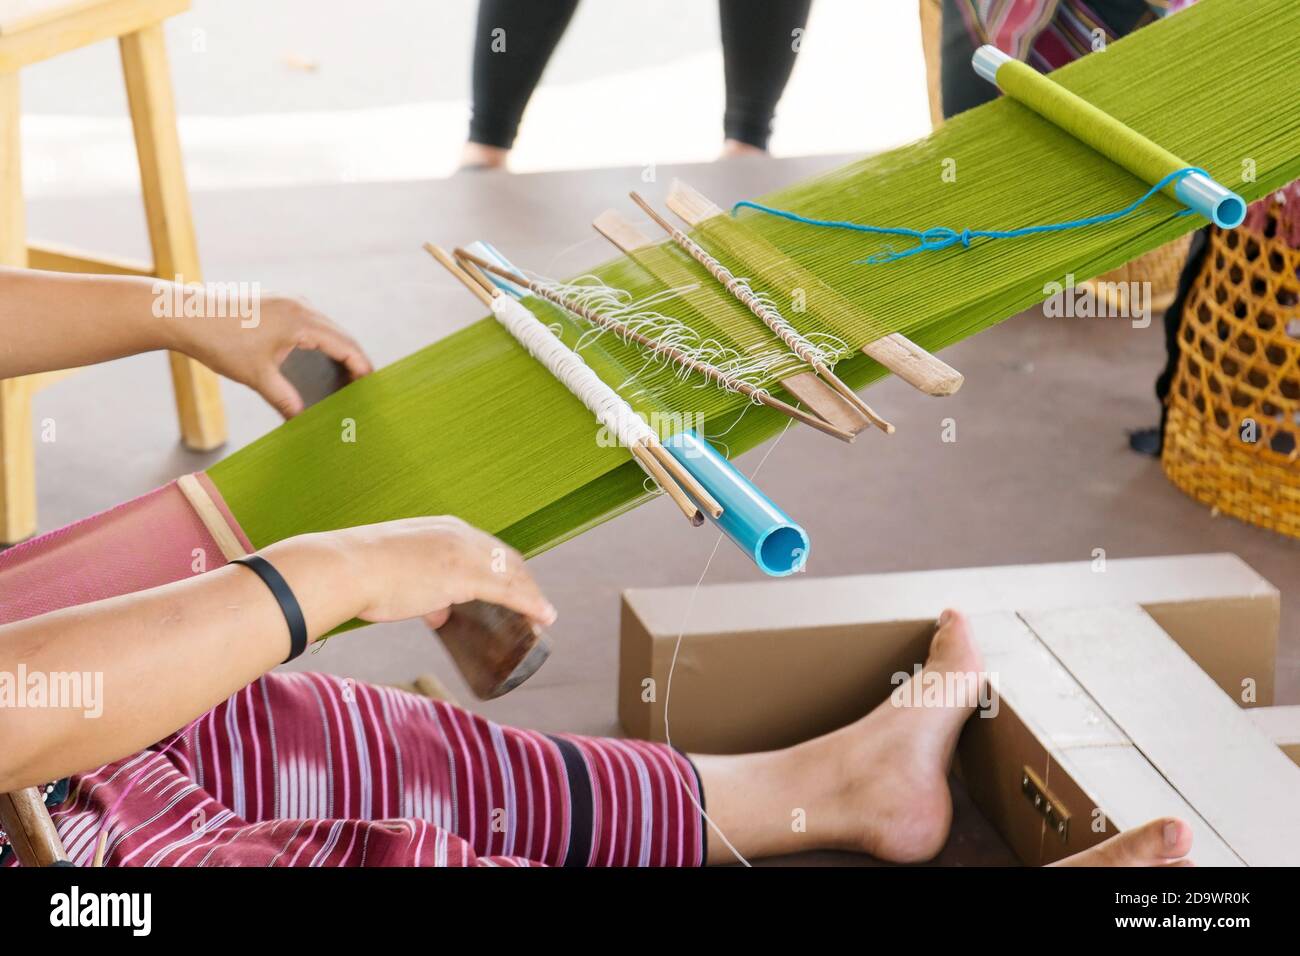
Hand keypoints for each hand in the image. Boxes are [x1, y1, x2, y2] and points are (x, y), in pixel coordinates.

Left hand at [168, 292, 371, 416]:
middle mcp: (300, 306)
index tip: (373, 386)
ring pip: (326, 327)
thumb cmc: (220, 342)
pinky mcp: (276, 304)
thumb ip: (285, 400)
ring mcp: (288, 302)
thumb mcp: (257, 377)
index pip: (346, 345)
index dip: (362, 366)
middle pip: (341, 335)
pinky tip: (316, 359)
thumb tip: (302, 424)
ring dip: (338, 349)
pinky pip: (310, 323)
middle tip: (364, 386)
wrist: (184, 314)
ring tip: (345, 375)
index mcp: (302, 321)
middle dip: (354, 360)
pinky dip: (321, 341)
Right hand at [332, 516, 556, 629]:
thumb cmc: (361, 573)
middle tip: (533, 604)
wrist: (345, 568)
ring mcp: (464, 554)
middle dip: (523, 581)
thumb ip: (425, 594)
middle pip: (506, 558)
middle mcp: (459, 535)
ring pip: (512, 575)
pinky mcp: (465, 577)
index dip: (505, 567)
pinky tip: (544, 617)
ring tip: (542, 615)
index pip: (487, 547)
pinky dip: (531, 605)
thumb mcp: (399, 575)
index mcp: (443, 528)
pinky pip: (509, 592)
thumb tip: (439, 614)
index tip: (514, 585)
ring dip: (531, 595)